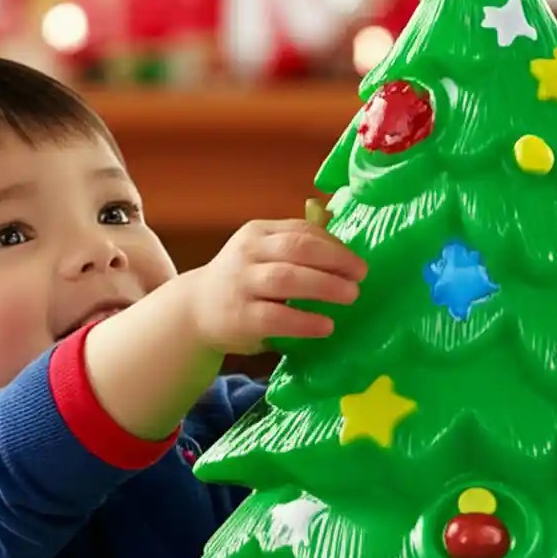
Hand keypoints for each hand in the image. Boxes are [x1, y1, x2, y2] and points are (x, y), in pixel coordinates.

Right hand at [189, 219, 367, 354]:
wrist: (195, 310)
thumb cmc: (242, 281)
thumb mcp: (261, 254)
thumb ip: (295, 248)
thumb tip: (346, 250)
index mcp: (258, 232)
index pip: (301, 231)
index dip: (334, 245)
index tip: (356, 262)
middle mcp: (248, 253)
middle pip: (297, 248)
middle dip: (335, 260)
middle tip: (361, 276)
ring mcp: (241, 284)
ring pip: (286, 279)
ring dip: (324, 286)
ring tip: (351, 296)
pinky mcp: (241, 317)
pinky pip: (277, 317)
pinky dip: (305, 321)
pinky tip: (326, 326)